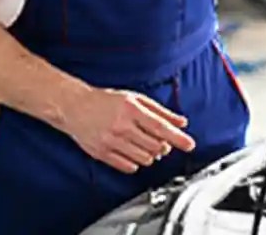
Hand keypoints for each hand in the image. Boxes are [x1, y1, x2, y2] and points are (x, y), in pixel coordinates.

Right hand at [62, 88, 196, 173]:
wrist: (75, 107)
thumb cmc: (105, 100)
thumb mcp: (134, 98)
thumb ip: (160, 111)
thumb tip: (181, 121)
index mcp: (130, 109)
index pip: (161, 127)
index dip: (178, 138)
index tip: (189, 144)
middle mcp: (121, 126)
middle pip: (154, 146)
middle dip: (163, 147)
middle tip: (160, 141)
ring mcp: (111, 141)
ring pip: (144, 159)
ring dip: (150, 155)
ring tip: (144, 145)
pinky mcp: (102, 153)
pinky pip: (128, 167)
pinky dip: (135, 163)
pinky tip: (131, 152)